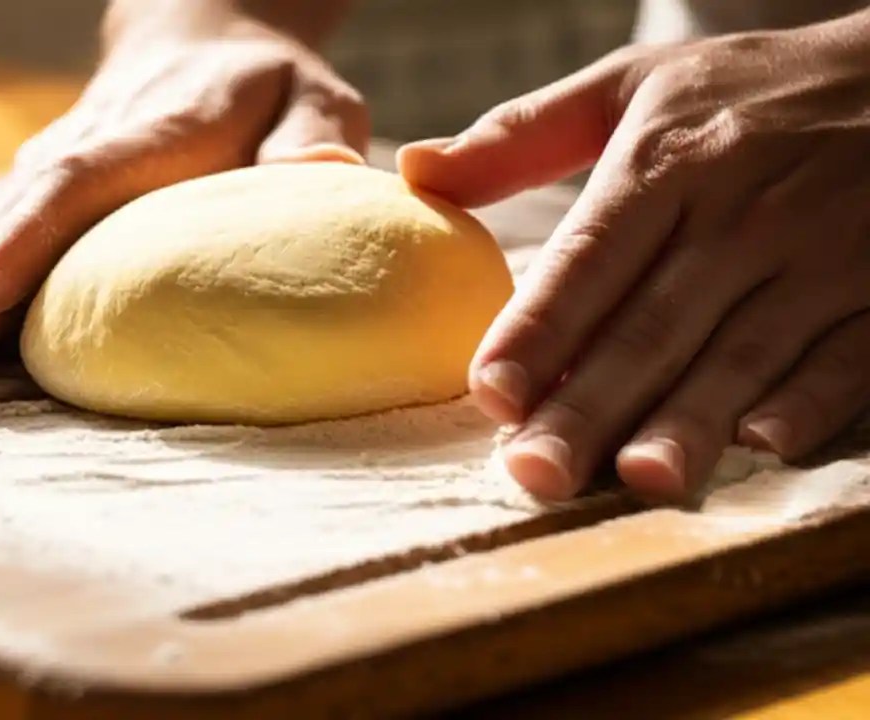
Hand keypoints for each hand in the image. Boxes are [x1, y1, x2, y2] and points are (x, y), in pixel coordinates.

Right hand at [0, 8, 367, 390]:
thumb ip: (313, 138)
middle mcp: (71, 163)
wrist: (200, 42)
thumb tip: (320, 175)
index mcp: (142, 141)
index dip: (18, 250)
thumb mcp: (313, 98)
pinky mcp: (27, 213)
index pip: (68, 194)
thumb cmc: (266, 87)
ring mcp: (39, 188)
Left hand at [399, 10, 869, 501]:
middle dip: (592, 405)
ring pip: (743, 351)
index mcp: (667, 164)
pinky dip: (811, 398)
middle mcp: (740, 215)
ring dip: (690, 418)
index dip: (539, 328)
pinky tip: (764, 442)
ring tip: (636, 479)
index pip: (590, 257)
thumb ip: (521, 134)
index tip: (490, 390)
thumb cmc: (749, 89)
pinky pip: (848, 353)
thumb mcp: (634, 84)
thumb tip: (414, 170)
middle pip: (653, 325)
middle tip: (535, 471)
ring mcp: (819, 256)